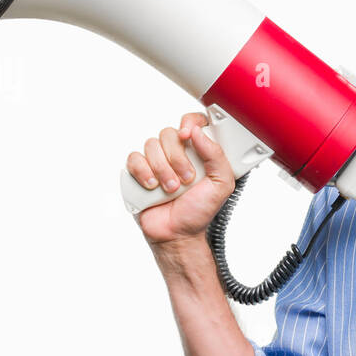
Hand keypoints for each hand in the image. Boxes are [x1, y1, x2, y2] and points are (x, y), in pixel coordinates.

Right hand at [125, 111, 235, 245]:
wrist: (177, 234)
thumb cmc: (199, 210)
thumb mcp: (222, 184)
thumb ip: (217, 156)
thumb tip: (198, 132)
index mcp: (198, 151)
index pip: (192, 122)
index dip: (189, 123)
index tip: (188, 135)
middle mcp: (176, 152)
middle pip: (169, 133)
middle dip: (177, 159)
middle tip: (186, 179)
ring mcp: (156, 161)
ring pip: (151, 145)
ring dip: (162, 170)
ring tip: (170, 189)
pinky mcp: (139, 171)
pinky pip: (134, 158)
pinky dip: (143, 173)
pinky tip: (152, 187)